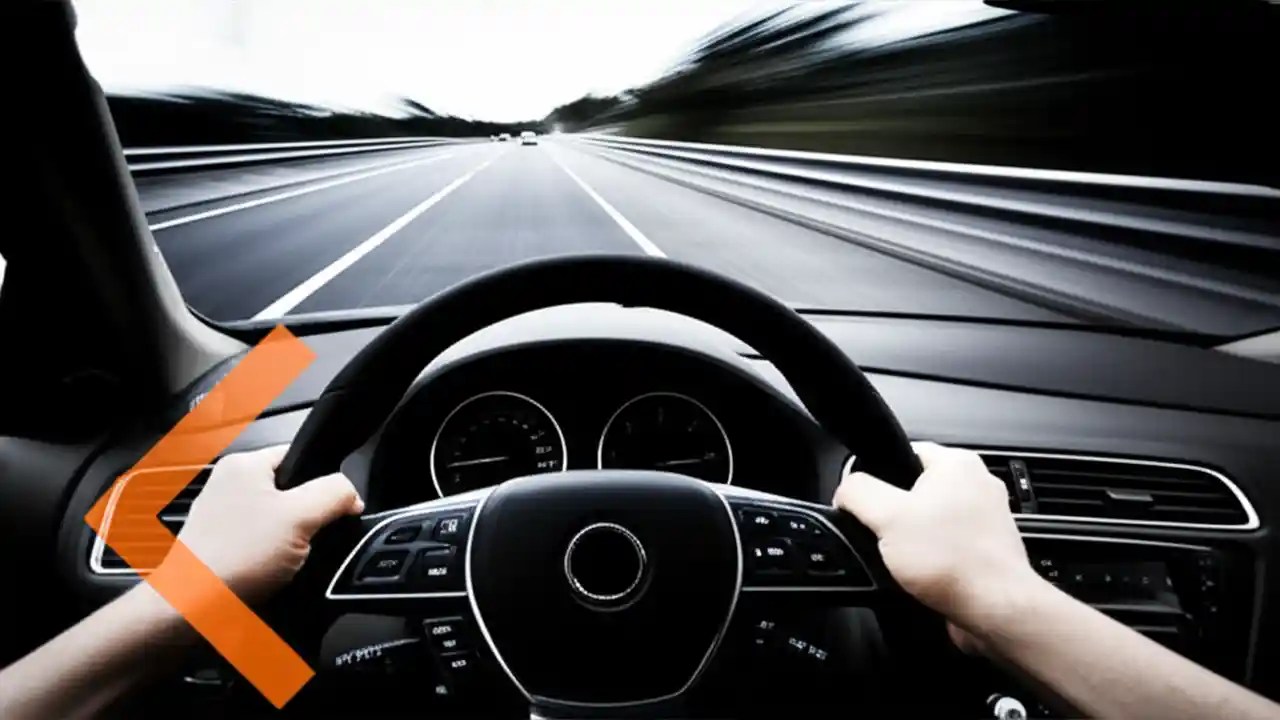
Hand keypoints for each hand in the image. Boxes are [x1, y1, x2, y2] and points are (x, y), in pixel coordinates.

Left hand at [168, 445, 364, 599]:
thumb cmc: (236, 558)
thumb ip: (335, 494)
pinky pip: (260, 545)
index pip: (301, 456)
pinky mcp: (219, 545)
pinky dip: (270, 559)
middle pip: (291, 491)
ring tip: (285, 560)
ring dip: (290, 542)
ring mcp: (220, 516)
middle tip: (307, 539)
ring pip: (277, 521)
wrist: (194, 610)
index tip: (334, 511)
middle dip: (307, 517)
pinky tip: (269, 573)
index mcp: (243, 463)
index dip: (325, 482)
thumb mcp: (301, 517)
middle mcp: (227, 484)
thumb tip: (352, 495)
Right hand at [833, 442, 1040, 651]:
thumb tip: (846, 490)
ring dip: (915, 540)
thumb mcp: (886, 517)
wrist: (995, 610)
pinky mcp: (987, 549)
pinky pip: (948, 546)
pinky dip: (934, 559)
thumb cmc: (953, 561)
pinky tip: (926, 575)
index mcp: (958, 463)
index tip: (867, 503)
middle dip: (896, 514)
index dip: (877, 476)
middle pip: (916, 489)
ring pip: (931, 520)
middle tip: (887, 535)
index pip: (905, 452)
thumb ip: (857, 493)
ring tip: (909, 559)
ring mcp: (987, 518)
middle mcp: (978, 484)